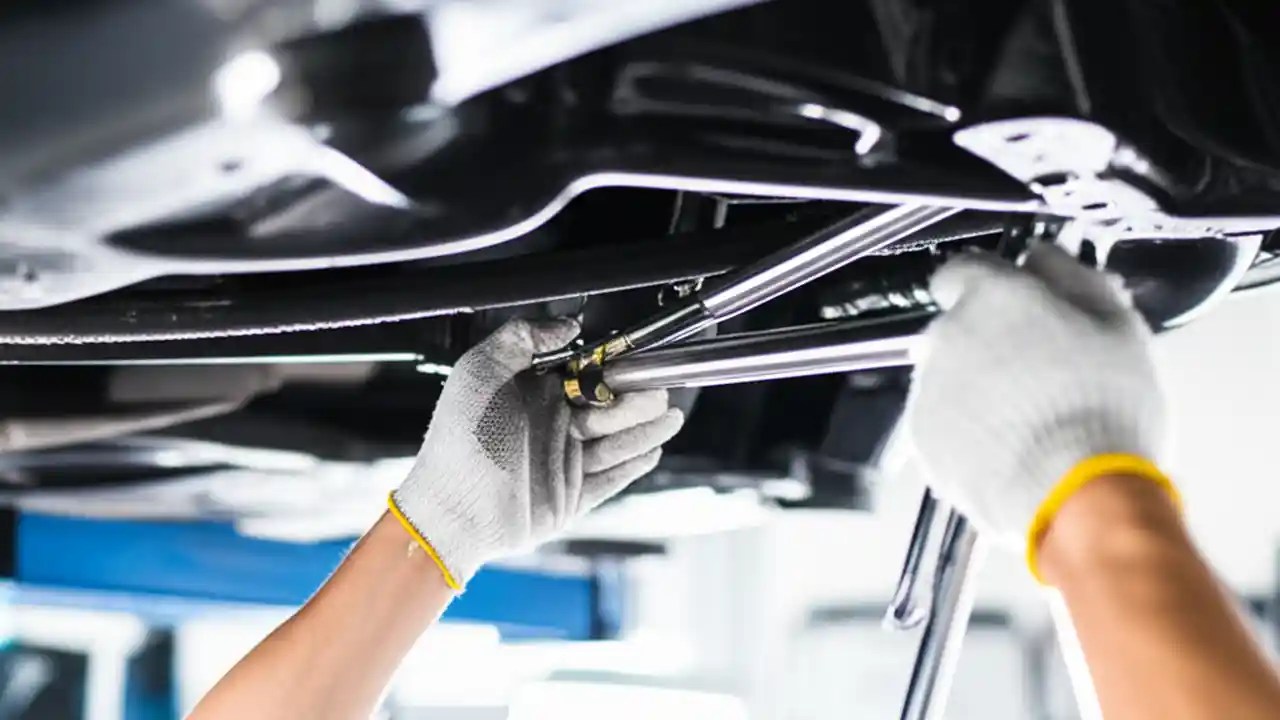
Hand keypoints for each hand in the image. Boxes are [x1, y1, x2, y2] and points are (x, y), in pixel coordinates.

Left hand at [390, 318, 683, 588]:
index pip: (584, 375)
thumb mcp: (481, 370)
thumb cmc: (459, 439)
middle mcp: (550, 426)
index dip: (612, 368)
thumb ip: (522, 337)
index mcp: (532, 394)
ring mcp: (562, 462)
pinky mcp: (570, 497)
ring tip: (669, 417)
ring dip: (644, 430)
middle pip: (607, 408)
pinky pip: (610, 479)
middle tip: (657, 391)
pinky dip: (632, 465)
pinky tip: (652, 450)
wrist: (454, 506)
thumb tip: (567, 325)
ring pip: (615, 442)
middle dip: (635, 400)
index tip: (635, 360)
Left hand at [903, 244, 1173, 575]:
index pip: (963, 270)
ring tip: (1030, 418)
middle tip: (1041, 371)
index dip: (989, 286)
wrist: (1076, 495)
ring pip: (948, 374)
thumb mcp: (1119, 327)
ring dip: (977, 386)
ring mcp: (929, 388)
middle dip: (988, 341)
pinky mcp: (923, 437)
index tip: (1016, 307)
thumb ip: (1074, 277)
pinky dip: (966, 427)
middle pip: (957, 325)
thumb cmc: (1105, 409)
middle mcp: (946, 335)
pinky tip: (1010, 445)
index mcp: (991, 297)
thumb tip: (1045, 255)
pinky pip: (942, 420)